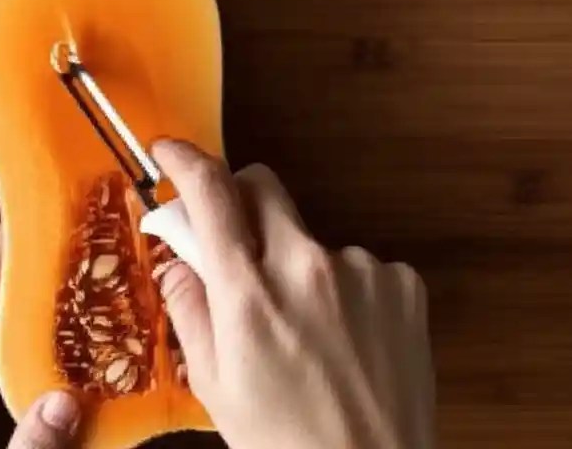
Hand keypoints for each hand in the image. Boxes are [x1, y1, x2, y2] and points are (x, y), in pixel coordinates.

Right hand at [152, 140, 435, 448]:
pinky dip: (342, 290)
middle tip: (233, 246)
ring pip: (309, 236)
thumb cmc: (285, 442)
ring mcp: (362, 271)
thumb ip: (189, 307)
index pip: (210, 192)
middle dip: (238, 202)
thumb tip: (178, 259)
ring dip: (295, 262)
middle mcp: (307, 267)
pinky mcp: (402, 284)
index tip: (169, 152)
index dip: (183, 159)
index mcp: (249, 292)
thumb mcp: (213, 383)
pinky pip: (356, 265)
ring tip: (303, 332)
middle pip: (263, 187)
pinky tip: (343, 339)